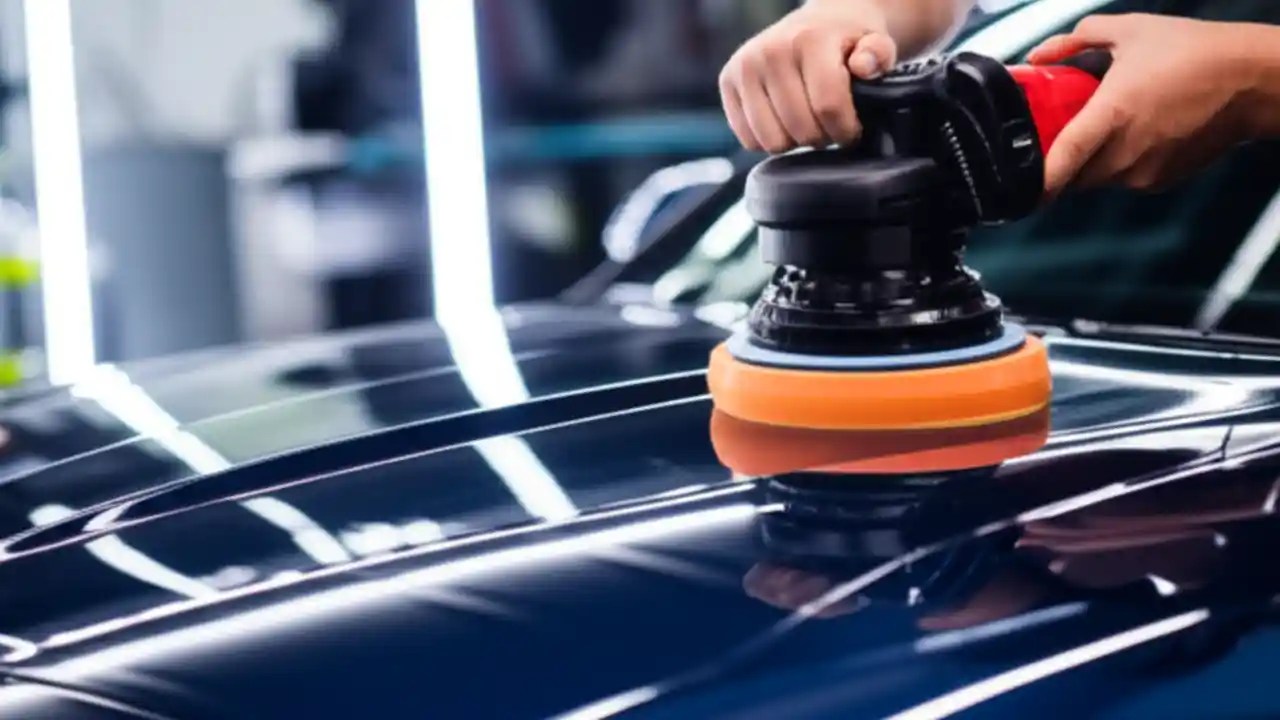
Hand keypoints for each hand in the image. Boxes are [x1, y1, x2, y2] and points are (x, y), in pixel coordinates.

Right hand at [719, 0, 897, 152]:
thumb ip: (878, 54)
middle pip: (800, 128)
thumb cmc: (845, 41)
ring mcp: (744, 67)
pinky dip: (770, 139)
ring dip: (795, 141)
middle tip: (829, 125)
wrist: (813, 22)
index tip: (852, 130)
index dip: (846, 130)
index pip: (828, 106)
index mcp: (808, 41)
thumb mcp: (874, 42)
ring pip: (772, 140)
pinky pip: (748, 139)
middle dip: (822, 136)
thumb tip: (864, 66)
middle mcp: (770, 51)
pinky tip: (784, 121)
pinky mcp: (727, 81)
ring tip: (807, 123)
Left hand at [1029, 14, 1264, 194]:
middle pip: (1073, 175)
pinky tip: (1137, 134)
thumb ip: (1076, 41)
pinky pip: (1125, 179)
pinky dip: (1120, 164)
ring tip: (1105, 128)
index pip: (1066, 156)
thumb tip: (1039, 55)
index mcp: (1113, 114)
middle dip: (1060, 163)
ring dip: (1090, 162)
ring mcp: (1145, 170)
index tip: (1020, 188)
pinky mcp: (1162, 181)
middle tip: (1059, 136)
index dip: (1040, 178)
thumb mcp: (1130, 31)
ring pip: (1098, 179)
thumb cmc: (1194, 51)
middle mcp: (1126, 151)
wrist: (1253, 81)